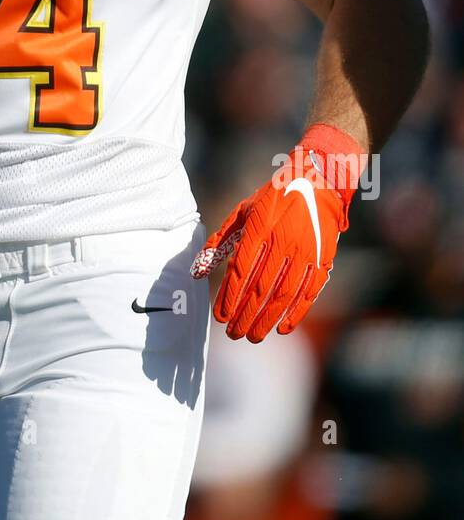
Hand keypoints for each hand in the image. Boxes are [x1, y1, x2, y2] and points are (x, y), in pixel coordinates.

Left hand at [190, 124, 366, 342]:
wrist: (317, 182)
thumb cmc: (272, 200)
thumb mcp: (242, 213)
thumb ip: (219, 242)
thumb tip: (196, 272)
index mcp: (258, 227)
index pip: (241, 271)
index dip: (229, 297)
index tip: (220, 317)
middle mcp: (282, 241)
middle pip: (260, 289)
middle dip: (245, 316)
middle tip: (234, 334)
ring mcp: (305, 251)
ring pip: (283, 295)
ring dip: (267, 320)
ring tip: (254, 337)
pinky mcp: (323, 259)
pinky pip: (309, 293)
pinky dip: (297, 313)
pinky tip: (283, 328)